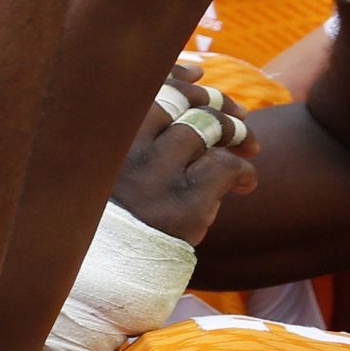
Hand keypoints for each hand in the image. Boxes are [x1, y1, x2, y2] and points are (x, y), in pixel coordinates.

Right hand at [109, 63, 258, 245]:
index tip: (198, 73)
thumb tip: (194, 69)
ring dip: (235, 131)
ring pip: (205, 128)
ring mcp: (153, 179)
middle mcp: (122, 153)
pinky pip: (226, 167)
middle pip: (180, 100)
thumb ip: (137, 126)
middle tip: (238, 115)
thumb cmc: (110, 216)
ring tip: (248, 146)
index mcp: (101, 141)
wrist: (103, 281)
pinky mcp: (182, 208)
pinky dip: (244, 170)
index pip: (143, 85)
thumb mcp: (108, 167)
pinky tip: (245, 185)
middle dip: (215, 101)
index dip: (176, 72)